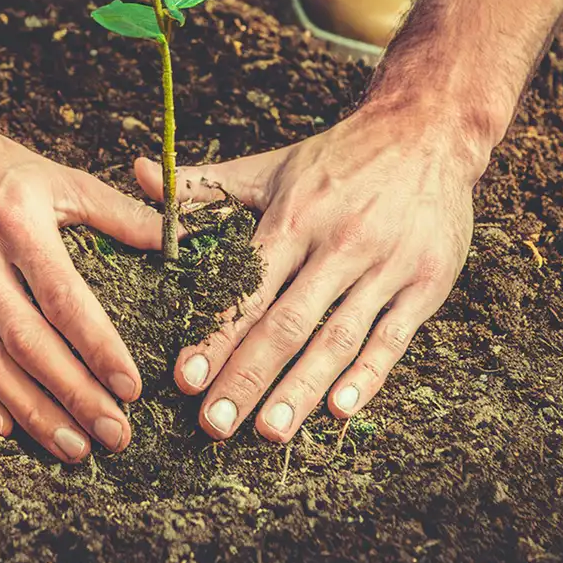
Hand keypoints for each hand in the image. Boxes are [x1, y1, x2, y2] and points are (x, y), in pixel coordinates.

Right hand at [0, 113, 163, 462]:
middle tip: (114, 434)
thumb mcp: (61, 178)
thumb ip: (121, 213)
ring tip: (73, 446)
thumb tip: (180, 237)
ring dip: (32, 411)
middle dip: (74, 395)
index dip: (99, 348)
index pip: (65, 299)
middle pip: (29, 342)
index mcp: (18, 223)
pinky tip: (9, 426)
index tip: (131, 388)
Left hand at [135, 99, 488, 441]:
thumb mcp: (270, 166)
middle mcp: (338, 243)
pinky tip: (340, 411)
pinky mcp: (426, 282)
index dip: (215, 335)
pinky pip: (393, 337)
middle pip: (287, 322)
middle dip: (248, 376)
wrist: (427, 130)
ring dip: (302, 388)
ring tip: (269, 433)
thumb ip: (203, 184)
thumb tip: (136, 172)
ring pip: (338, 336)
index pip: (246, 286)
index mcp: (294, 217)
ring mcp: (386, 265)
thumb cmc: (338, 157)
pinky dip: (368, 376)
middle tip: (215, 425)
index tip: (185, 380)